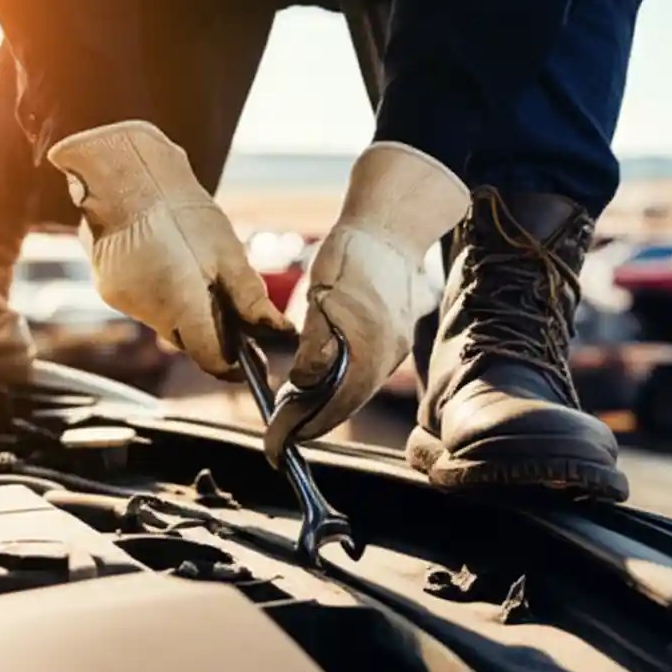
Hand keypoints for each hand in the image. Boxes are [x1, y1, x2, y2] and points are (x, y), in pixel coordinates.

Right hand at [48, 120, 292, 376]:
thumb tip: (278, 332)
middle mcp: (150, 311)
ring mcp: (124, 303)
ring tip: (190, 269)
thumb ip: (250, 297)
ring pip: (166, 323)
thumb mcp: (226, 249)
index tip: (249, 360)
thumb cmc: (180, 205)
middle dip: (209, 330)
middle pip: (188, 340)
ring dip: (184, 310)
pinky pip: (144, 306)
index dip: (234, 364)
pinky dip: (160, 295)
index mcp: (183, 302)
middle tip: (224, 301)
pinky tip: (165, 263)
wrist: (125, 174)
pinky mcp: (108, 291)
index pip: (211, 359)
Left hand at [264, 143, 468, 465]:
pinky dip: (338, 387)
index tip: (276, 443)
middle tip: (277, 435)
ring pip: (356, 392)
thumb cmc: (352, 255)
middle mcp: (387, 358)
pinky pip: (364, 376)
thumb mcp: (322, 295)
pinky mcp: (394, 340)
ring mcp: (395, 350)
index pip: (334, 406)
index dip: (302, 427)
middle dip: (310, 423)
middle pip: (346, 405)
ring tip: (289, 414)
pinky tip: (316, 385)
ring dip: (323, 406)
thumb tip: (304, 384)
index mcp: (369, 349)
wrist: (391, 227)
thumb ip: (315, 343)